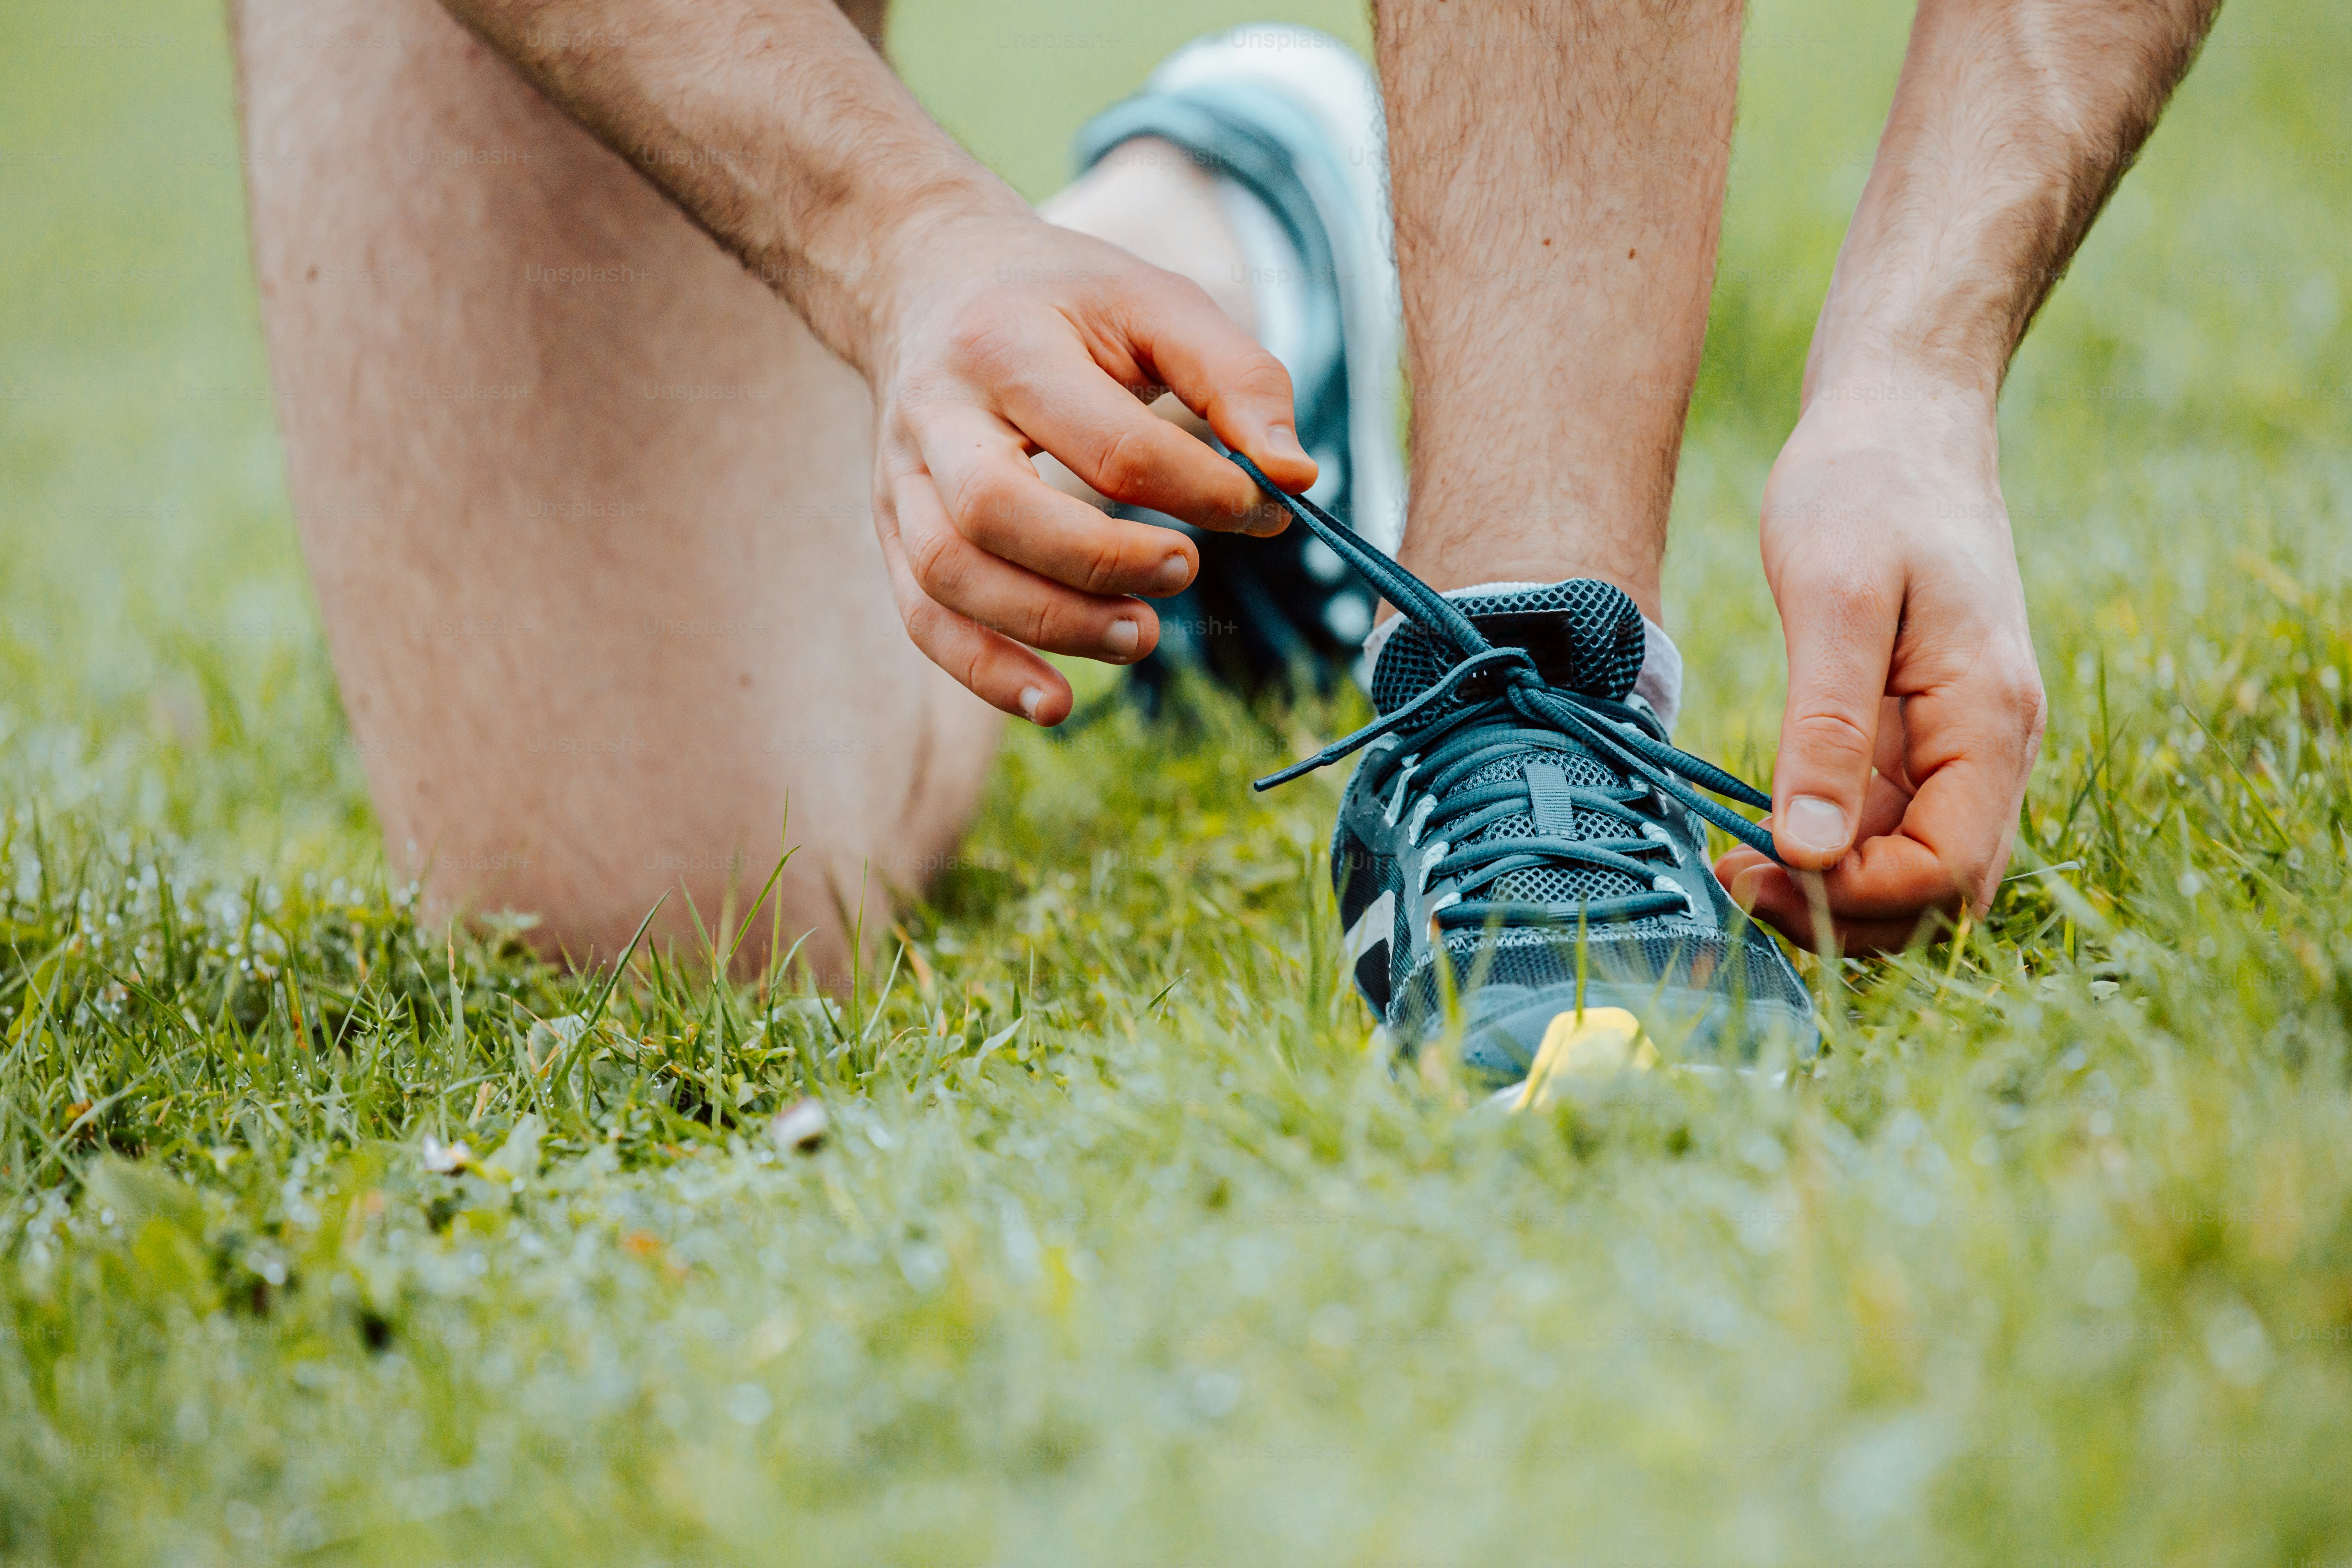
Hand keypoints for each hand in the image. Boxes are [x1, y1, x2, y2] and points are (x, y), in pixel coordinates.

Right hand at [865, 206, 1314, 724]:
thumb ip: (1237, 378)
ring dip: (1050, 625)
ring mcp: (901, 477)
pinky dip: (986, 672)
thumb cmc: (1064, 300)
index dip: (1197, 489)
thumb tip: (1296, 477)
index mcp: (1007, 343)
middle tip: (1188, 571)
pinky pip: (924, 618)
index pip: (1107, 440)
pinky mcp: (892, 528)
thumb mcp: (1157, 301)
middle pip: (996, 510)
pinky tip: (1055, 706)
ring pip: (950, 574)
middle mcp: (936, 411)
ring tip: (1143, 639)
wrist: (928, 278)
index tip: (1260, 505)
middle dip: (1101, 561)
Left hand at [1713, 389, 2046, 952]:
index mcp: (1989, 720)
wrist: (1900, 419)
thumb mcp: (1833, 600)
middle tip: (1732, 882)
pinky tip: (1759, 832)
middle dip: (1842, 916)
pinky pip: (1892, 827)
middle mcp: (1993, 748)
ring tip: (1736, 866)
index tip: (1753, 871)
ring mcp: (1962, 746)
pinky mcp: (1923, 735)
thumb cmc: (1865, 489)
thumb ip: (1827, 730)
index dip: (1854, 901)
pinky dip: (1834, 852)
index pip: (1947, 874)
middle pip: (1940, 895)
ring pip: (1916, 873)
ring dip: (1835, 896)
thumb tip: (1810, 851)